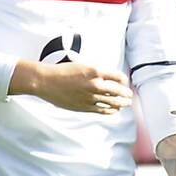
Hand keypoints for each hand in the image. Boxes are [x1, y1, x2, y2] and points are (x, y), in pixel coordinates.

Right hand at [11, 59, 131, 113]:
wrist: (46, 81)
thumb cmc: (62, 71)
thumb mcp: (82, 65)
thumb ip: (96, 73)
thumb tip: (109, 79)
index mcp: (95, 71)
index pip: (118, 77)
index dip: (124, 81)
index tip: (125, 82)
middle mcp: (95, 84)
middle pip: (118, 91)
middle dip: (126, 94)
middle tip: (129, 95)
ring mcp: (90, 97)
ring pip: (113, 102)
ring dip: (121, 103)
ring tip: (125, 104)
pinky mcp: (84, 106)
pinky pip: (103, 110)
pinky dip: (111, 110)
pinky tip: (114, 110)